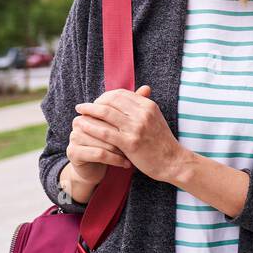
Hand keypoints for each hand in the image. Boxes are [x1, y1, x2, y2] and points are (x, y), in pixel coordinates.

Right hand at [66, 90, 137, 186]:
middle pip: (106, 124)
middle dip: (124, 135)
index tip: (142, 128)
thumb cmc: (113, 143)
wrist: (97, 167)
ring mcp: (74, 136)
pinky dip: (115, 159)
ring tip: (134, 156)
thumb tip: (147, 88)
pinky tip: (126, 164)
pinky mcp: (73, 152)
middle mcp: (79, 121)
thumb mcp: (123, 125)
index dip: (126, 120)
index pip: (110, 110)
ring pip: (103, 139)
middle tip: (140, 143)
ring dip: (121, 149)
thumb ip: (132, 107)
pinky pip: (98, 154)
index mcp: (90, 112)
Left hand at [73, 85, 187, 183]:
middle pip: (111, 100)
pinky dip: (91, 127)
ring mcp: (136, 128)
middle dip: (94, 103)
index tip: (97, 102)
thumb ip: (143, 106)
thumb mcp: (155, 118)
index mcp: (149, 106)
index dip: (105, 96)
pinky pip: (104, 132)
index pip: (121, 93)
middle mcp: (143, 113)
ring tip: (79, 113)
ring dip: (88, 112)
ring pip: (105, 114)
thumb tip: (139, 90)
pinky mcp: (130, 143)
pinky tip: (82, 127)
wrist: (173, 162)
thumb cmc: (162, 142)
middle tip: (84, 108)